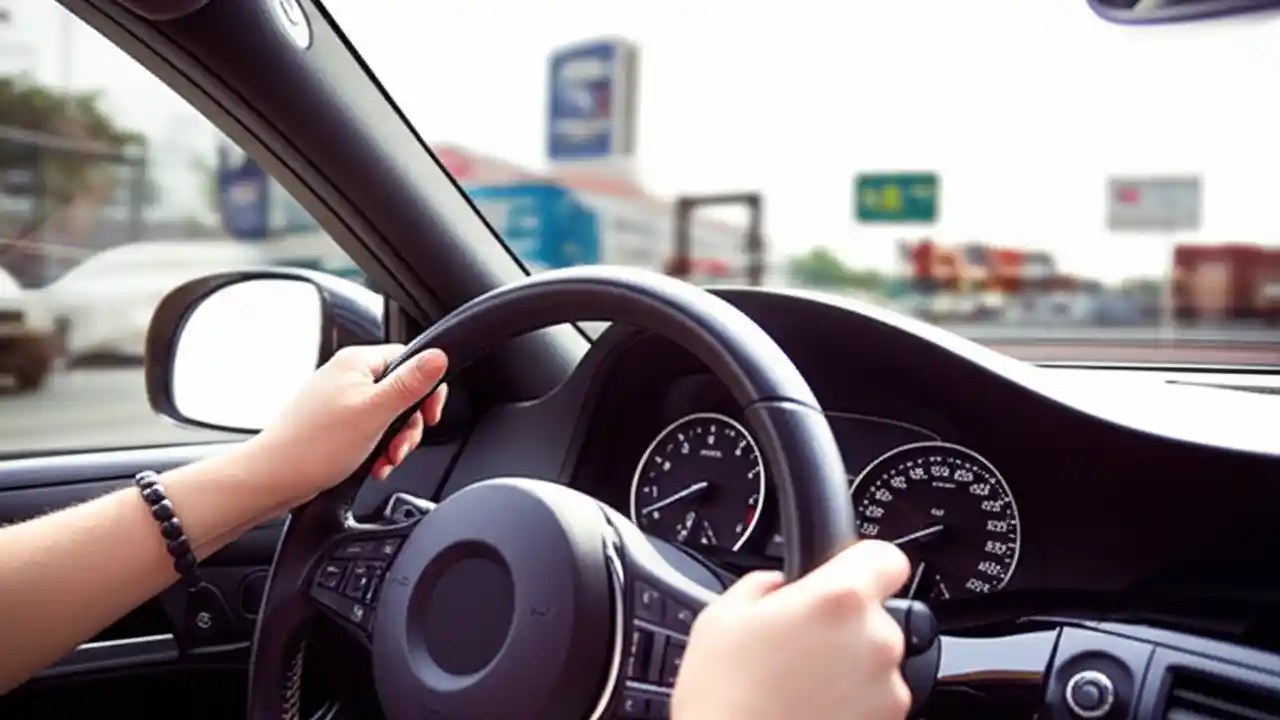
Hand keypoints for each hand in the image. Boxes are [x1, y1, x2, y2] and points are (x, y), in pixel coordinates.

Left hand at [244, 344, 448, 504]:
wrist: (273, 479)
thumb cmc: (315, 445)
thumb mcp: (375, 412)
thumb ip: (411, 383)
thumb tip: (439, 355)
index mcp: (357, 362)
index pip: (411, 360)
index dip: (427, 389)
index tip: (428, 416)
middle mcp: (348, 376)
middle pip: (403, 392)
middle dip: (408, 425)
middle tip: (400, 446)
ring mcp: (341, 401)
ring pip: (388, 416)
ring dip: (394, 442)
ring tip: (384, 461)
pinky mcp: (335, 424)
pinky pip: (371, 432)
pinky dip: (377, 450)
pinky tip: (372, 466)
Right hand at [672, 540, 911, 719]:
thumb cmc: (724, 698)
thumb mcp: (722, 615)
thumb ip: (766, 584)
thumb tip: (780, 586)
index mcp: (838, 599)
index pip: (886, 557)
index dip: (864, 564)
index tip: (846, 574)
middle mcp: (875, 640)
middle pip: (874, 614)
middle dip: (840, 625)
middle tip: (795, 644)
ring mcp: (887, 689)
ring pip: (874, 659)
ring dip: (847, 666)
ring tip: (798, 684)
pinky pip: (874, 699)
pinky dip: (851, 701)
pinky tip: (808, 707)